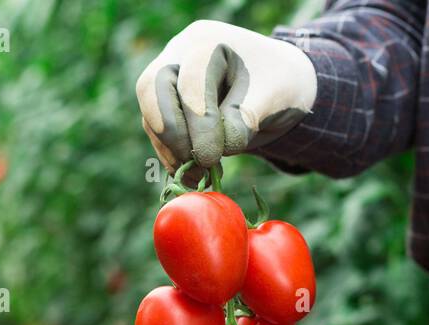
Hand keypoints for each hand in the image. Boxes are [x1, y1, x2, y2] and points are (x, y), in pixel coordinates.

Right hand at [136, 20, 316, 171]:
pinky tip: (193, 174)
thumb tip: (221, 145)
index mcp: (209, 42)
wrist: (275, 84)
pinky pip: (156, 132)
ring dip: (170, 151)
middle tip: (197, 166)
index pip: (192, 81)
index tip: (212, 158)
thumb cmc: (278, 84)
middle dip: (172, 134)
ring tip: (198, 177)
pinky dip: (172, 156)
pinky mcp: (164, 105)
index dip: (198, 123)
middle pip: (152, 90)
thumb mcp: (275, 96)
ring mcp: (167, 79)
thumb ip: (246, 118)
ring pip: (150, 115)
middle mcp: (179, 54)